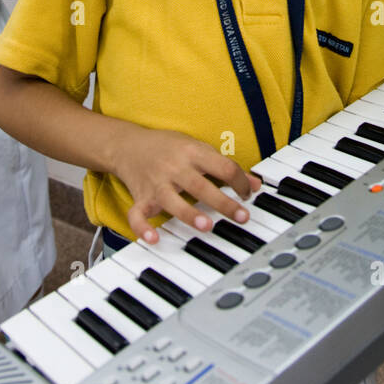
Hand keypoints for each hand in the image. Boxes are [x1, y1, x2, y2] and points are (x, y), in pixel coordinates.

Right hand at [113, 125, 261, 242]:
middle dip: (222, 202)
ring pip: (172, 200)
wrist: (128, 145)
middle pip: (200, 186)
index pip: (222, 167)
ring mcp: (156, 184)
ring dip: (189, 214)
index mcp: (192, 153)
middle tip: (242, 216)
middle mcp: (174, 168)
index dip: (240, 181)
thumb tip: (255, 185)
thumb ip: (226, 167)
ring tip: (207, 225)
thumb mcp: (199, 149)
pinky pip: (137, 214)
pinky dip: (142, 227)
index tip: (248, 194)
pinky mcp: (140, 198)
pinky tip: (153, 238)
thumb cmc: (169, 148)